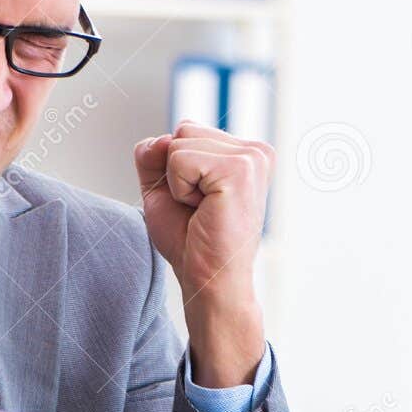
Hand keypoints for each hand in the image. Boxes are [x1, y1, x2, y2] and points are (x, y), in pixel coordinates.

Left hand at [134, 122, 271, 387]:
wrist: (209, 281)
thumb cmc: (191, 242)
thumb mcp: (163, 189)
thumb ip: (155, 155)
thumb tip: (162, 138)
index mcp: (246, 153)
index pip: (187, 130)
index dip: (175, 169)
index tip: (198, 202)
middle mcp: (256, 151)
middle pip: (183, 131)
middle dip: (176, 173)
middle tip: (200, 208)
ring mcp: (252, 158)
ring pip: (180, 143)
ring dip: (177, 183)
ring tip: (203, 210)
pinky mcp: (240, 169)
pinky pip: (179, 159)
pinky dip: (179, 189)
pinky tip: (204, 210)